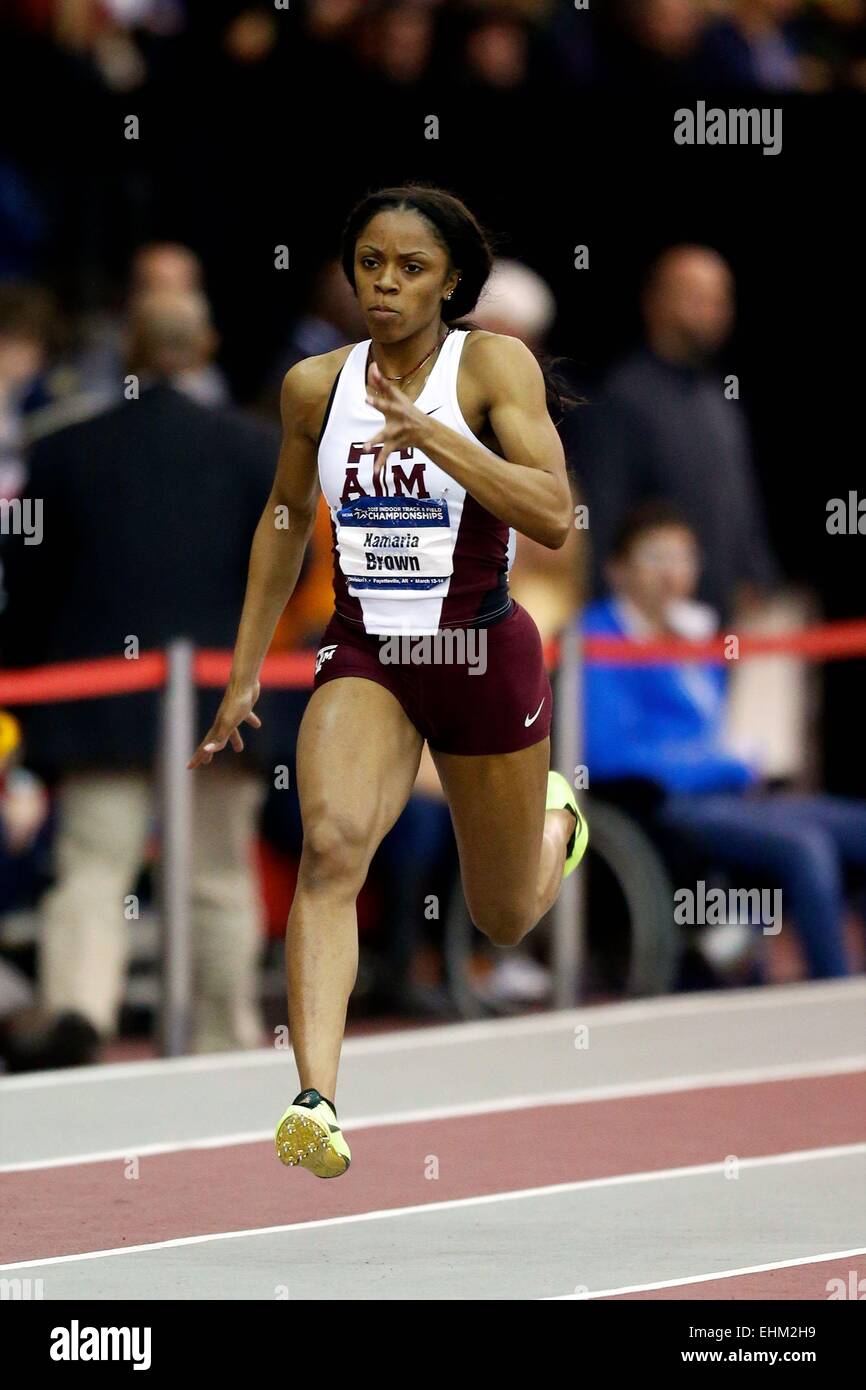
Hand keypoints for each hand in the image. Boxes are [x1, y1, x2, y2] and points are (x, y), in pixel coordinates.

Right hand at [188, 680, 261, 767]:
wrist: (245, 683)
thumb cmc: (236, 703)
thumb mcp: (228, 724)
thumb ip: (219, 737)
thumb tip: (207, 750)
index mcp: (218, 727)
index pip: (205, 746)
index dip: (197, 757)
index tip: (189, 767)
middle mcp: (223, 722)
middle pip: (215, 740)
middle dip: (210, 752)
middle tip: (207, 763)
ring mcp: (233, 714)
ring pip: (232, 731)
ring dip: (234, 740)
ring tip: (239, 750)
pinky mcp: (243, 708)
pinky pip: (246, 717)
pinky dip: (250, 721)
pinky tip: (257, 725)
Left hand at [363, 362, 428, 481]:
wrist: (427, 432)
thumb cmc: (408, 411)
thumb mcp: (398, 398)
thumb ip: (383, 384)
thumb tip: (373, 367)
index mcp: (398, 403)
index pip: (388, 389)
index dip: (380, 380)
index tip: (373, 370)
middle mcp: (397, 415)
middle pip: (387, 408)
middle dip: (378, 404)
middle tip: (367, 399)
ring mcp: (396, 431)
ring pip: (384, 436)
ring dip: (375, 442)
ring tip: (365, 448)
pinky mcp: (395, 444)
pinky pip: (385, 455)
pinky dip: (380, 463)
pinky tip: (374, 472)